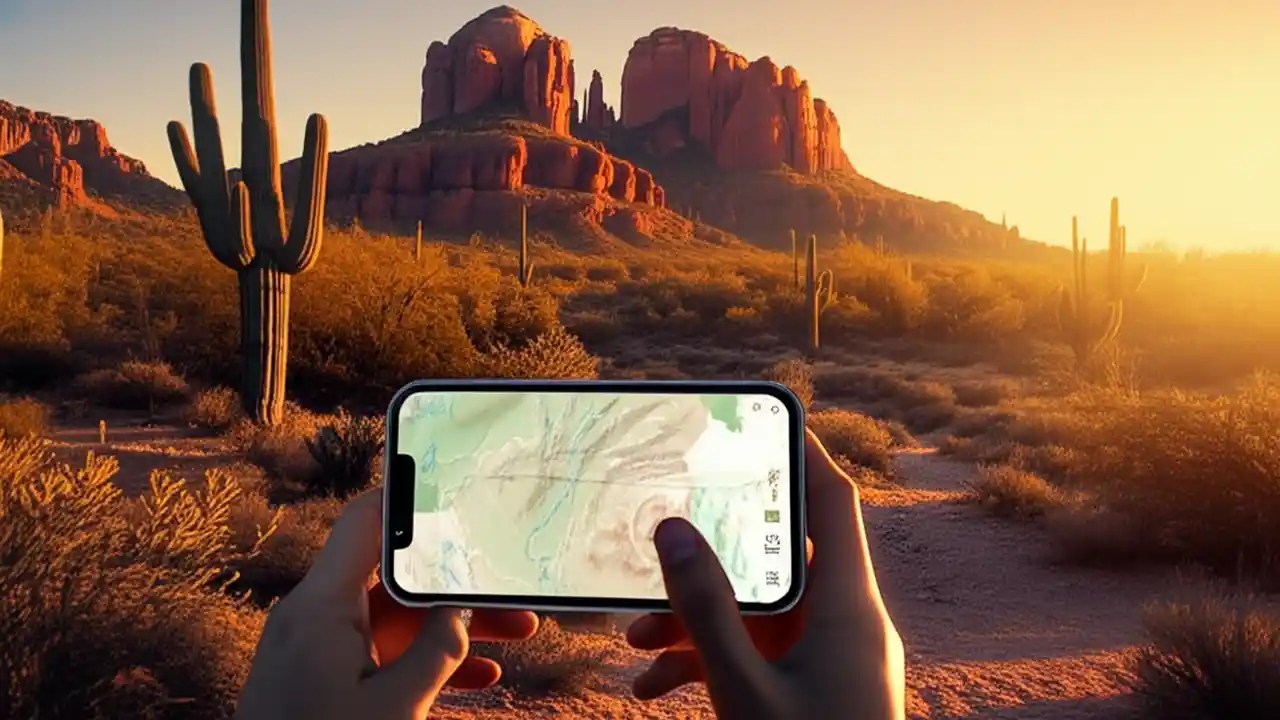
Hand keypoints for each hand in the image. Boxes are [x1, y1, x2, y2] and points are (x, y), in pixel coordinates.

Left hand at [235, 491, 538, 719]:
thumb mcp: (395, 706)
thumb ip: (438, 651)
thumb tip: (461, 610)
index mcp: (322, 605)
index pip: (365, 521)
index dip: (409, 500)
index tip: (457, 493)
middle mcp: (315, 616)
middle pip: (395, 578)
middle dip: (457, 585)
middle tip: (512, 592)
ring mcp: (316, 648)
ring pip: (395, 619)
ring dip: (451, 626)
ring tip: (518, 632)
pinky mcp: (320, 679)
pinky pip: (379, 652)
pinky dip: (422, 657)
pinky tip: (479, 676)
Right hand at [626, 429, 904, 718]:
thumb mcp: (744, 685)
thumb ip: (706, 611)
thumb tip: (673, 529)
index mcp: (847, 605)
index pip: (832, 501)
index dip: (802, 453)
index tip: (760, 422)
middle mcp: (845, 621)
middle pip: (775, 559)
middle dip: (708, 559)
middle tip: (659, 540)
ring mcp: (831, 657)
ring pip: (759, 613)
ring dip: (697, 620)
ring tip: (637, 637)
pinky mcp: (815, 688)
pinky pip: (761, 656)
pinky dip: (711, 661)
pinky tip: (655, 682)